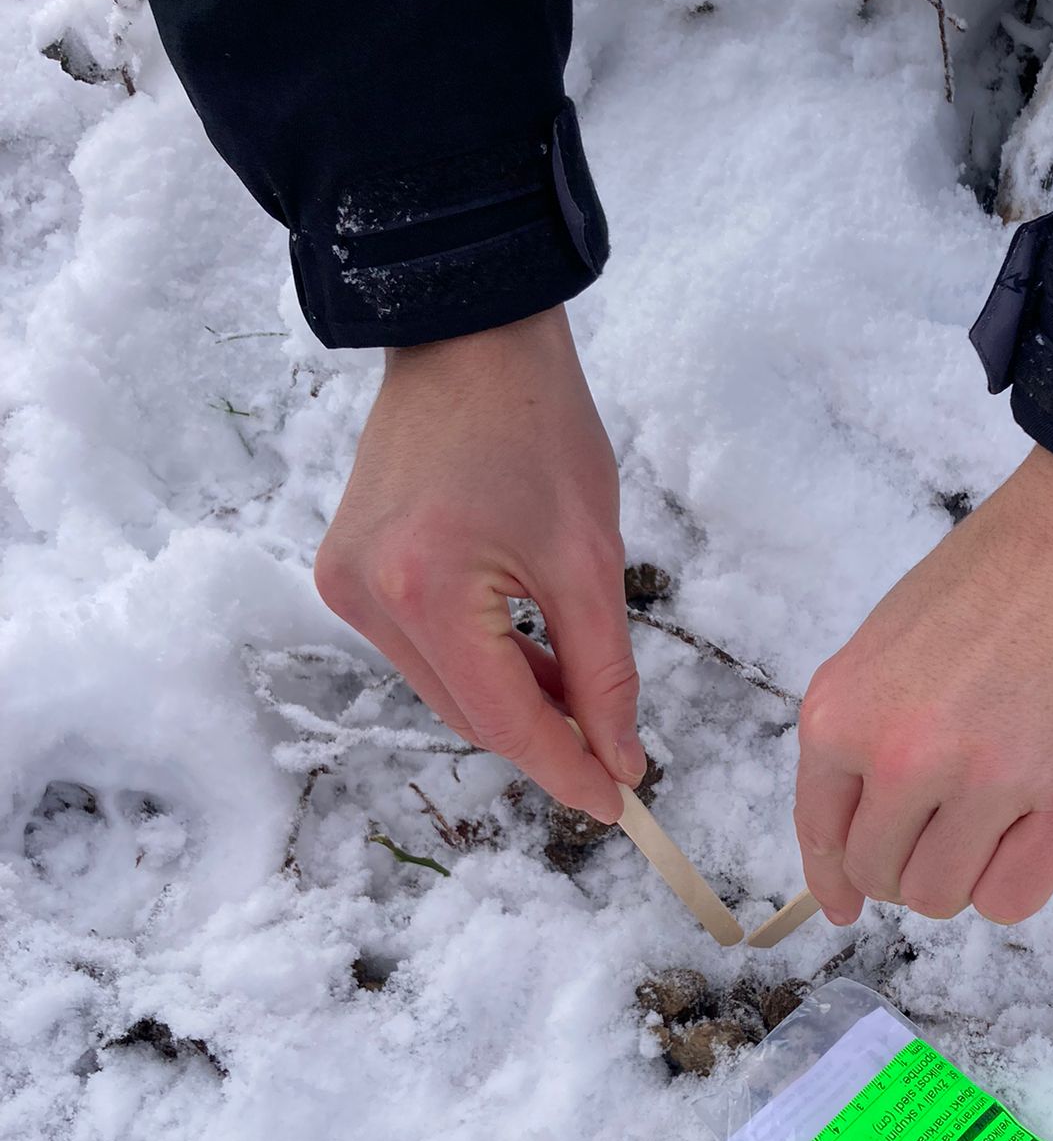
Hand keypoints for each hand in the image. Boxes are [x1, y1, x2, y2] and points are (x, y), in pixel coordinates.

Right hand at [313, 306, 641, 821]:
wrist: (469, 334)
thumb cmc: (538, 427)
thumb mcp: (590, 558)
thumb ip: (605, 674)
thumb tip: (618, 762)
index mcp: (425, 591)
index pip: (501, 721)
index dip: (565, 771)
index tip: (619, 805)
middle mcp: (366, 597)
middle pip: (468, 714)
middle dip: (543, 737)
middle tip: (616, 747)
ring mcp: (346, 584)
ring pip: (446, 688)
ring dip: (512, 699)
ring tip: (576, 679)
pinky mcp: (346, 570)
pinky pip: (423, 650)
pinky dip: (479, 662)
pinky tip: (528, 647)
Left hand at [794, 447, 1052, 924]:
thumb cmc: (1010, 564)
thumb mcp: (895, 640)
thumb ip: (869, 727)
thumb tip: (860, 821)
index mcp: (844, 711)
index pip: (822, 832)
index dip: (834, 878)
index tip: (845, 902)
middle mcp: (902, 757)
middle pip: (882, 874)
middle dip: (909, 864)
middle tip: (952, 826)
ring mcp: (990, 785)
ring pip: (945, 896)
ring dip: (965, 873)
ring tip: (1003, 813)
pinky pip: (1011, 899)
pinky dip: (1016, 880)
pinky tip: (1038, 829)